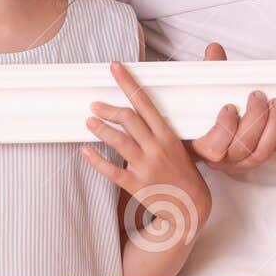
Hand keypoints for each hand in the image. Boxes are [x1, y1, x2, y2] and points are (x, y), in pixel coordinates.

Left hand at [83, 61, 213, 245]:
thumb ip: (158, 131)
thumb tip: (137, 112)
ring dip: (100, 129)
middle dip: (108, 109)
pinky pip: (111, 170)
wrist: (190, 207)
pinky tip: (85, 151)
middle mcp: (156, 148)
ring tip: (89, 122)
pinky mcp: (136, 185)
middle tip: (95, 105)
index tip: (115, 68)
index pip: (144, 102)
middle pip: (128, 119)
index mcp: (167, 135)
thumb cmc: (183, 173)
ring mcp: (146, 167)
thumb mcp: (178, 146)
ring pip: (118, 141)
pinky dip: (95, 160)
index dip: (127, 83)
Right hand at [185, 42, 275, 171]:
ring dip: (271, 127)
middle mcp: (221, 158)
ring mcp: (238, 162)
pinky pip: (269, 152)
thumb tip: (214, 51)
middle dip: (254, 120)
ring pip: (259, 153)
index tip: (229, 106)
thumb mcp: (201, 90)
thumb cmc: (201, 113)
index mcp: (200, 144)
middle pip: (241, 147)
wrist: (206, 130)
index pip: (213, 147)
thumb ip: (209, 71)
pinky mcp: (253, 159)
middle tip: (257, 96)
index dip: (225, 128)